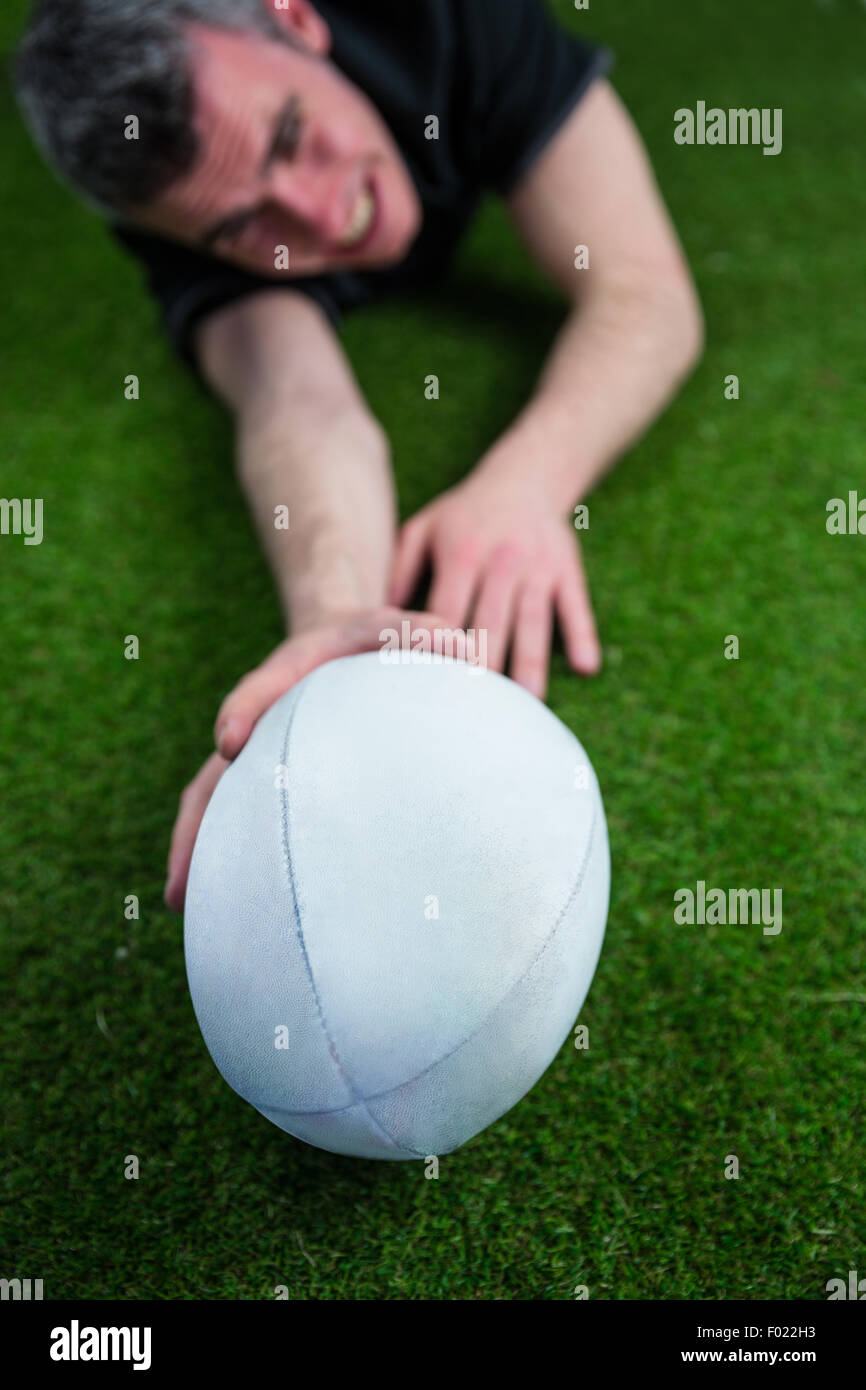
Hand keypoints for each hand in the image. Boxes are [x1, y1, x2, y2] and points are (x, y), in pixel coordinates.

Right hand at [165, 605, 449, 911]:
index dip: (244, 709)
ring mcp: (259, 760)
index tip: (229, 740)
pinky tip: (233, 907)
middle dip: (196, 823)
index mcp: (289, 673)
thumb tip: (462, 645)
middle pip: (214, 774)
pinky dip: (233, 861)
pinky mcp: (269, 787)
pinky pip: (242, 825)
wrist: (346, 649)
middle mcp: (261, 722)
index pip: (260, 688)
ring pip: (216, 809)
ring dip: (199, 854)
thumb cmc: (378, 644)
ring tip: (184, 905)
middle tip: (182, 876)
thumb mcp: (400, 629)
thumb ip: (426, 635)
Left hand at [389, 472, 600, 699]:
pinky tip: (585, 668)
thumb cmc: (464, 514)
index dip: (438, 651)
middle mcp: (500, 560)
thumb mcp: (423, 529)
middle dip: (482, 669)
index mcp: (461, 553)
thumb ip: (398, 570)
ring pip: (533, 622)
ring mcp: (537, 566)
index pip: (446, 612)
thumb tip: (378, 622)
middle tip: (475, 716)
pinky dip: (581, 636)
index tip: (429, 692)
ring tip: (527, 706)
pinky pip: (576, 606)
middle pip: (489, 624)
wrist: (524, 476)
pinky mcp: (567, 568)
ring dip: (530, 664)